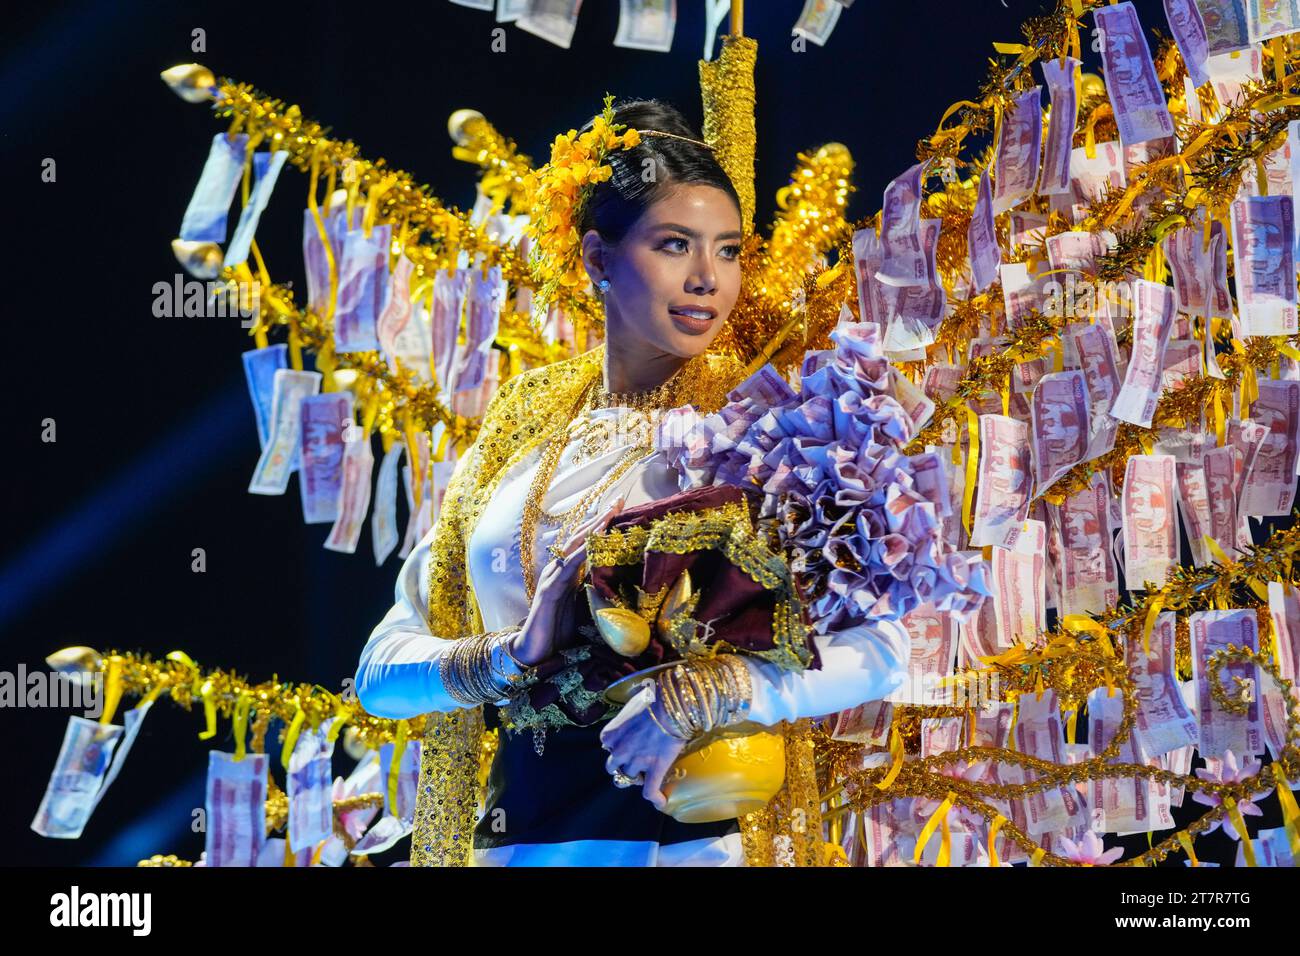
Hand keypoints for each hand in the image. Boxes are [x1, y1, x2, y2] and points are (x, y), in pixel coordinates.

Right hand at [508, 495, 625, 666]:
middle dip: (600, 517)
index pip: (587, 542)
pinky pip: (566, 568)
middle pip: (581, 537)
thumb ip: (596, 591)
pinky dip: (580, 554)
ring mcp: (552, 578)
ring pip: (573, 547)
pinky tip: (592, 544)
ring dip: (592, 529)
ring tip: (609, 513)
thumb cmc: (560, 632)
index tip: (621, 506)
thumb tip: (622, 582)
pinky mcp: (548, 591)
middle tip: (619, 499)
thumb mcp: (584, 607)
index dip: (602, 524)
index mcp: (569, 572)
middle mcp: (559, 570)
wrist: (535, 652)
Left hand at [599, 681, 687, 810]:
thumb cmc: (653, 698)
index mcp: (611, 734)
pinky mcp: (654, 769)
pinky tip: (660, 801)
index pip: (607, 746)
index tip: (627, 743)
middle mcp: (619, 750)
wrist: (671, 706)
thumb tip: (638, 713)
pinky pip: (650, 791)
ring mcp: (636, 762)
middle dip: (623, 765)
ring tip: (648, 773)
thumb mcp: (631, 704)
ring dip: (638, 777)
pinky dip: (655, 798)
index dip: (618, 746)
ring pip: (630, 778)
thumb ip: (628, 716)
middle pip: (614, 767)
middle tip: (636, 760)